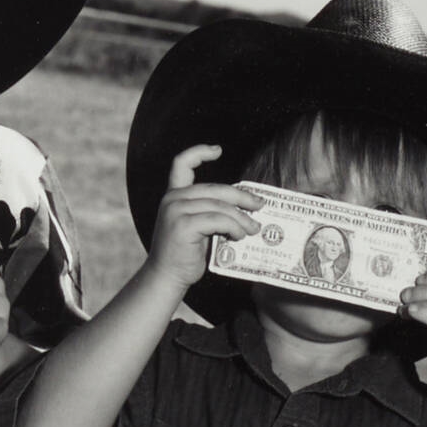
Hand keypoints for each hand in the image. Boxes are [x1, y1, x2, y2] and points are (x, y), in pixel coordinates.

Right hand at [147, 144, 260, 289]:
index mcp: (174, 196)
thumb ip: (211, 213)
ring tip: (254, 228)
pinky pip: (217, 220)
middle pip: (215, 188)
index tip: (218, 150)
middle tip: (260, 205)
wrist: (167, 277)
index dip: (199, 152)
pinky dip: (233, 226)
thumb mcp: (198, 228)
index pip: (181, 164)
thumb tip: (246, 208)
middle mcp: (172, 199)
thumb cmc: (185, 255)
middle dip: (241, 196)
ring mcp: (175, 211)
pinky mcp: (183, 225)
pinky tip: (240, 235)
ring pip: (219, 206)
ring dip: (241, 217)